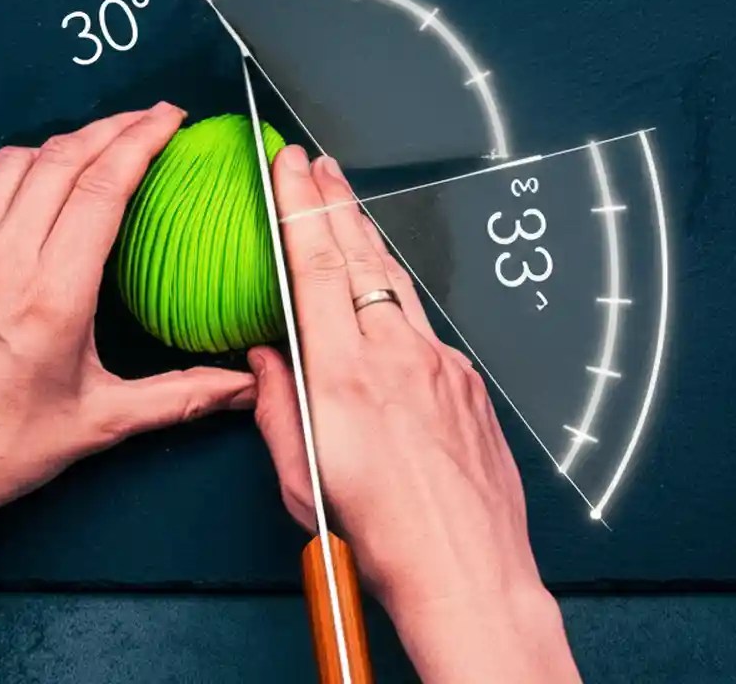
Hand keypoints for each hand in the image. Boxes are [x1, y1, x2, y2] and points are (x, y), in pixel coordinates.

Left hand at [0, 102, 255, 525]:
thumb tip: (242, 387)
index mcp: (51, 294)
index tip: (168, 118)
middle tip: (145, 121)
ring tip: (91, 151)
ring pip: (10, 165)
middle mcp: (1, 260)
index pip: (101, 187)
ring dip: (57, 146)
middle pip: (60, 159)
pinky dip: (3, 178)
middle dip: (109, 128)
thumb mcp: (99, 423)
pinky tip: (21, 193)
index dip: (140, 140)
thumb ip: (179, 397)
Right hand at [250, 147, 579, 681]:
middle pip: (360, 258)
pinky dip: (399, 301)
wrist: (465, 571)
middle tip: (317, 164)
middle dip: (333, 202)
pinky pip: (426, 326)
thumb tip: (267, 360)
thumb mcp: (300, 479)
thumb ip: (277, 406)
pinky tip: (387, 297)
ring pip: (397, 284)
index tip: (289, 168)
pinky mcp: (468, 382)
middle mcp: (395, 358)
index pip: (314, 268)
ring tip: (347, 206)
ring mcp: (440, 365)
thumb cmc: (379, 538)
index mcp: (343, 378)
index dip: (299, 208)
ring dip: (366, 240)